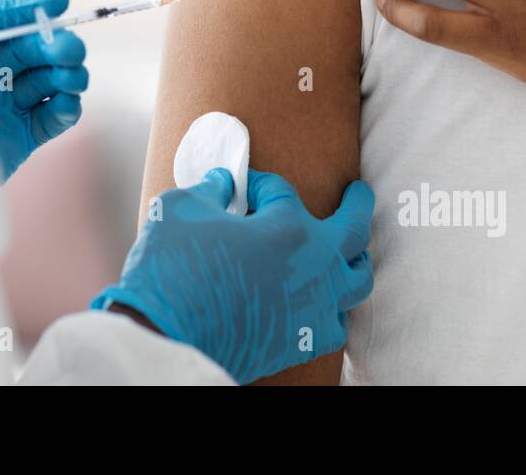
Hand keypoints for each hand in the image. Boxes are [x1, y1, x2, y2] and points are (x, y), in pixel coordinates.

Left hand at [0, 0, 87, 181]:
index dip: (27, 5)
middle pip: (31, 47)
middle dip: (56, 43)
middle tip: (71, 50)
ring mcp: (6, 105)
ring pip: (49, 78)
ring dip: (68, 74)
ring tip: (72, 79)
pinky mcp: (22, 136)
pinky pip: (52, 116)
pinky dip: (66, 109)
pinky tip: (66, 105)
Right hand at [92, 168, 374, 384]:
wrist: (166, 336)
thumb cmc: (173, 267)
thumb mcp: (182, 209)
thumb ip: (210, 189)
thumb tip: (223, 183)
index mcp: (289, 228)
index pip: (281, 192)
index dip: (259, 185)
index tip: (240, 187)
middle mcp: (314, 267)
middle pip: (355, 229)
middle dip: (358, 204)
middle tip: (359, 192)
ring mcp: (314, 308)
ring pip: (356, 281)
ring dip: (355, 261)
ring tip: (353, 253)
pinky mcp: (302, 342)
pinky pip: (334, 325)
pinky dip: (332, 310)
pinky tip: (322, 304)